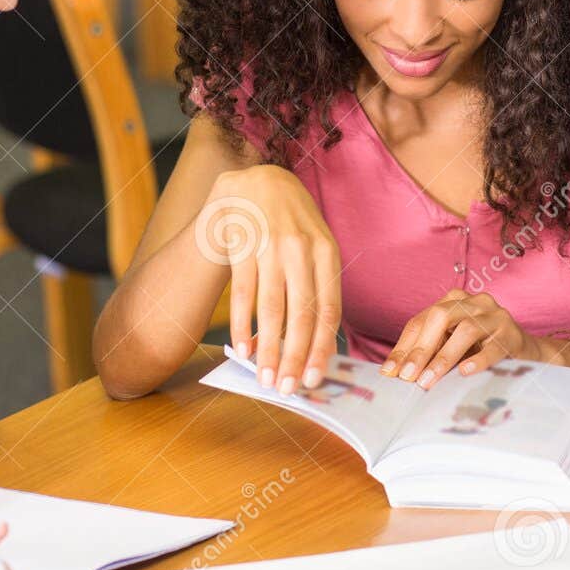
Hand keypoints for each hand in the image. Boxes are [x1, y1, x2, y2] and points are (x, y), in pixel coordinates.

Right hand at [203, 165, 341, 394]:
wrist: (255, 180)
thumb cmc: (290, 223)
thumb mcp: (315, 244)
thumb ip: (318, 285)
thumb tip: (320, 341)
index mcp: (326, 252)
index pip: (328, 309)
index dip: (321, 348)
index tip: (315, 378)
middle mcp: (301, 249)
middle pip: (301, 314)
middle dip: (296, 357)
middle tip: (290, 389)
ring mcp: (270, 245)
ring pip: (271, 308)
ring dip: (269, 349)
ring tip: (267, 378)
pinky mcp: (242, 243)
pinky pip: (242, 293)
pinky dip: (242, 325)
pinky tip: (243, 349)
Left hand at [380, 289, 535, 388]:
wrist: (524, 351)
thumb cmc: (480, 348)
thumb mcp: (451, 344)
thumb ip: (428, 351)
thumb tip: (394, 372)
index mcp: (452, 301)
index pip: (421, 321)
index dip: (403, 347)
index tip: (390, 372)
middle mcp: (473, 302)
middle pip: (440, 318)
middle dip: (420, 349)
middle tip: (407, 377)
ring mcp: (494, 316)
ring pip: (465, 330)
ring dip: (443, 358)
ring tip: (428, 381)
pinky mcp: (512, 334)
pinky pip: (493, 346)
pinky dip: (478, 359)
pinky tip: (464, 372)